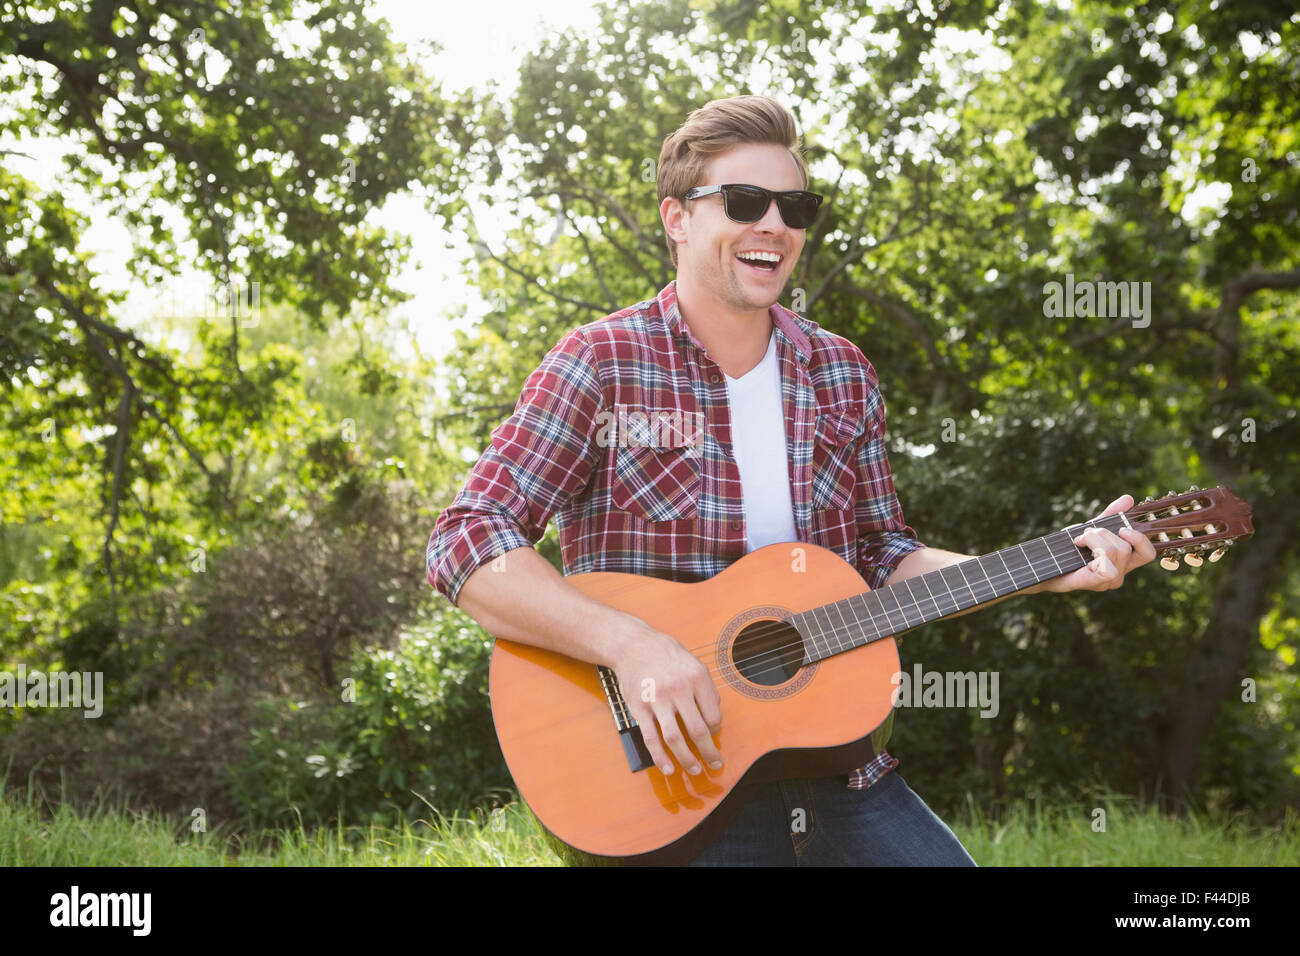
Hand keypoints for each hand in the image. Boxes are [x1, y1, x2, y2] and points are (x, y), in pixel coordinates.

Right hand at [607, 617, 722, 776]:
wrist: (633, 645)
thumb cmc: (666, 655)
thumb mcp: (694, 663)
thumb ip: (706, 689)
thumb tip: (714, 718)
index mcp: (696, 678)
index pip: (713, 715)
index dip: (716, 730)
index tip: (713, 735)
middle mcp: (678, 689)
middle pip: (698, 730)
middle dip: (709, 753)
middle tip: (715, 764)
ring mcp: (657, 700)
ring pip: (675, 738)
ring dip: (687, 759)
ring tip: (695, 770)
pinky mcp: (639, 708)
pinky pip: (651, 738)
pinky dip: (660, 757)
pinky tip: (668, 769)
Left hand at [1037, 494, 1156, 592]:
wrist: (1043, 562)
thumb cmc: (1067, 549)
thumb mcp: (1091, 528)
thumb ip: (1110, 516)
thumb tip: (1129, 499)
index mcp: (1122, 562)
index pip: (1147, 554)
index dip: (1141, 539)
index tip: (1123, 528)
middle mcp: (1119, 575)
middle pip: (1125, 547)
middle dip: (1102, 532)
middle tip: (1085, 534)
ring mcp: (1108, 582)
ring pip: (1114, 551)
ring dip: (1094, 538)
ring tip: (1079, 540)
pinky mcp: (1095, 584)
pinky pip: (1106, 566)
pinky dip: (1093, 548)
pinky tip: (1079, 546)